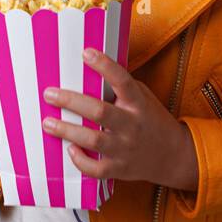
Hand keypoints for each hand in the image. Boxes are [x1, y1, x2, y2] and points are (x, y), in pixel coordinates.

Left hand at [40, 48, 199, 190]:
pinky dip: (80, 160)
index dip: (105, 66)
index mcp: (138, 103)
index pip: (122, 80)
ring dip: (67, 131)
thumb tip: (89, 68)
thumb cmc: (151, 119)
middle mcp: (132, 125)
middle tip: (49, 94)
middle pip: (99, 111)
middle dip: (71, 101)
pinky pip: (96, 168)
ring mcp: (125, 148)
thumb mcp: (143, 97)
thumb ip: (121, 87)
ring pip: (93, 140)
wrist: (173, 155)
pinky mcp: (119, 169)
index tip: (86, 53)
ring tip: (47, 123)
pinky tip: (69, 149)